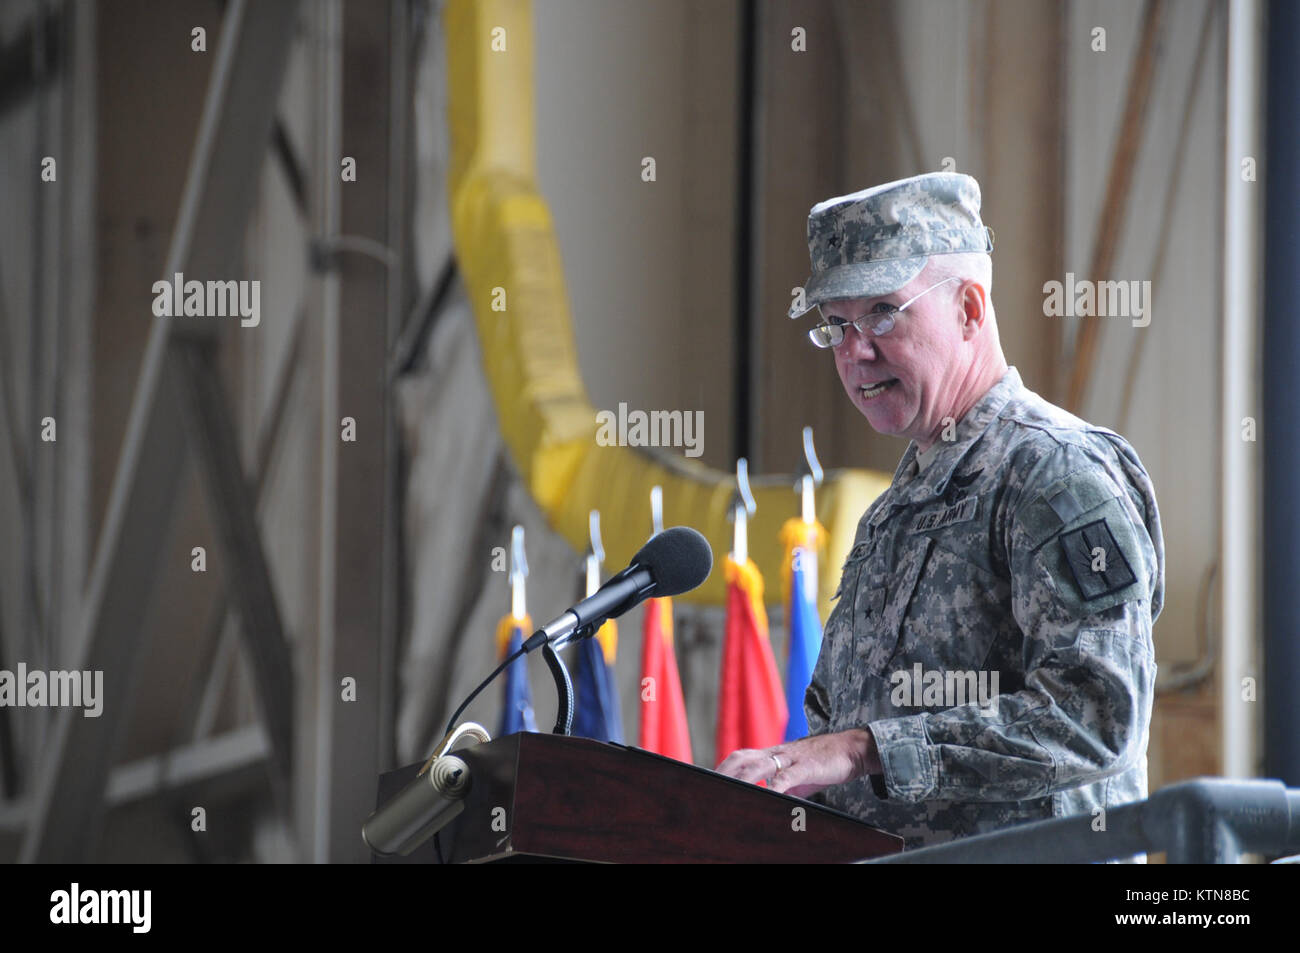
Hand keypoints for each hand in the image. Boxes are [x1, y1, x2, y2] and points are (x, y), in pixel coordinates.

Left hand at [715, 729, 880, 797]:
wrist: (852, 749)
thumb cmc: (824, 763)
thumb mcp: (797, 777)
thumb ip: (781, 786)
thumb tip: (768, 799)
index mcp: (773, 754)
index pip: (741, 757)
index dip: (724, 766)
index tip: (710, 779)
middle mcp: (778, 753)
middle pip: (742, 757)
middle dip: (724, 770)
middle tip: (711, 786)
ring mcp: (791, 758)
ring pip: (760, 765)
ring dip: (743, 779)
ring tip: (730, 791)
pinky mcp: (806, 766)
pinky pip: (786, 776)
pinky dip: (774, 786)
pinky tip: (767, 796)